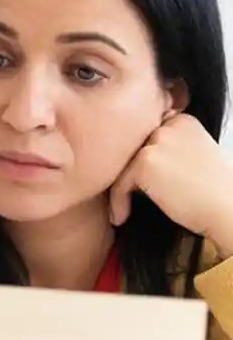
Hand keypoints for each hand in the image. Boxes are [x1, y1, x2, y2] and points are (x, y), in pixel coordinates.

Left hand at [109, 113, 232, 253]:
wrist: (228, 209)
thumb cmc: (214, 192)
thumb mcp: (195, 157)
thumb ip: (171, 149)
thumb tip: (138, 159)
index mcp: (183, 121)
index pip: (146, 137)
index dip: (139, 162)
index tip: (136, 184)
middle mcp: (168, 126)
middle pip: (130, 149)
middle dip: (125, 174)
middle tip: (123, 197)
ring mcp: (156, 141)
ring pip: (122, 166)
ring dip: (120, 191)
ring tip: (122, 211)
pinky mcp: (145, 161)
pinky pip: (119, 183)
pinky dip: (118, 202)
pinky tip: (122, 218)